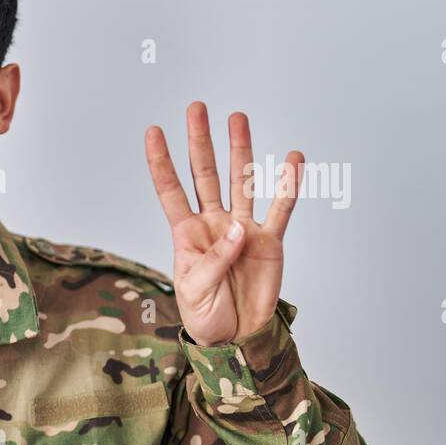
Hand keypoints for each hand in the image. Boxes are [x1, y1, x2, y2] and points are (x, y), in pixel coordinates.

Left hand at [144, 102, 301, 346]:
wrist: (236, 337)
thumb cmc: (206, 315)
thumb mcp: (196, 290)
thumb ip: (215, 260)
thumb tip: (238, 230)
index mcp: (186, 233)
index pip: (171, 190)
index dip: (161, 162)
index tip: (153, 131)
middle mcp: (213, 223)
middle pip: (206, 174)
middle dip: (200, 141)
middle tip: (196, 107)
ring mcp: (242, 229)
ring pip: (241, 181)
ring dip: (240, 150)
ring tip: (237, 118)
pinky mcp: (269, 241)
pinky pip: (280, 209)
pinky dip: (287, 186)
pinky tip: (292, 160)